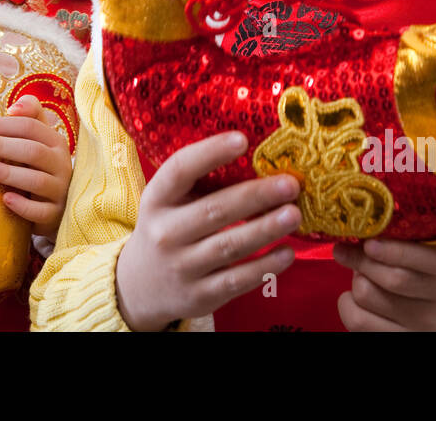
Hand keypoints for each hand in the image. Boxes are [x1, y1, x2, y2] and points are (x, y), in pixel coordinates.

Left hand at [0, 98, 72, 238]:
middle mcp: (62, 164)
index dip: (3, 125)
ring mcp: (60, 191)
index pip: (31, 126)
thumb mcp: (37, 141)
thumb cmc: (38, 168)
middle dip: (2, 145)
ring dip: (9, 173)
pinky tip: (5, 199)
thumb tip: (14, 107)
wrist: (55, 206)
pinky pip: (40, 211)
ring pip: (37, 181)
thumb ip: (29, 117)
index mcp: (55, 142)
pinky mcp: (55, 214)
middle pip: (33, 151)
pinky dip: (23, 206)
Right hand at [114, 131, 301, 331]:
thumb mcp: (168, 202)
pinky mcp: (199, 296)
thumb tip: (259, 160)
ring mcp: (181, 267)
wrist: (140, 285)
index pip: (180, 169)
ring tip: (294, 214)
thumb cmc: (168, 227)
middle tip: (290, 184)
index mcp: (156, 199)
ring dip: (265, 229)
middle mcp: (165, 232)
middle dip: (256, 195)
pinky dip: (265, 267)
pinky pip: (237, 280)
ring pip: (230, 245)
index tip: (242, 139)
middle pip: (214, 210)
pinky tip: (287, 253)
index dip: (210, 153)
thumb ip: (201, 183)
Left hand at [333, 238, 435, 330]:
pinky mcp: (401, 338)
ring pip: (369, 295)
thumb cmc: (423, 268)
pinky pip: (358, 319)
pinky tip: (353, 296)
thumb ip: (403, 232)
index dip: (396, 251)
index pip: (432, 260)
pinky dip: (346, 303)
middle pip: (395, 279)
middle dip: (362, 260)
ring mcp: (423, 323)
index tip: (369, 242)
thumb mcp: (426, 245)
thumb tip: (356, 225)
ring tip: (361, 273)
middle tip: (347, 248)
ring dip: (356, 279)